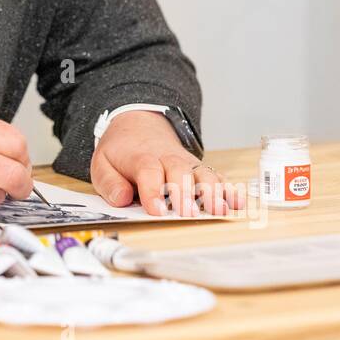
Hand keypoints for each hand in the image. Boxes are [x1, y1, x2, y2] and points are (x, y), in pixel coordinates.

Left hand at [90, 111, 245, 215]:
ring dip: (213, 191)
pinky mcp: (198, 169)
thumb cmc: (121, 151)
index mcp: (142, 158)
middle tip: (190, 214)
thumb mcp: (102, 163)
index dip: (153, 191)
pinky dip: (228, 188)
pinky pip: (217, 176)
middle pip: (179, 172)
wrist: (139, 125)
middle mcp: (168, 159)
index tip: (156, 210)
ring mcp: (186, 163)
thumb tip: (121, 199)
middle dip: (186, 193)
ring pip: (203, 173)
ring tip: (220, 210)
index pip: (148, 172)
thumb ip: (109, 182)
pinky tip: (237, 202)